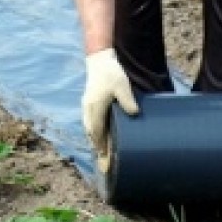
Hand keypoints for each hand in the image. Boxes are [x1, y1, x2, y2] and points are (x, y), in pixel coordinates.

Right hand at [82, 48, 138, 172]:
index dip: (101, 146)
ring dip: (95, 140)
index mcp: (96, 107)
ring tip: (102, 151)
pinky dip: (94, 132)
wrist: (99, 61)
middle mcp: (89, 109)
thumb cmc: (112, 74)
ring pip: (89, 128)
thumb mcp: (122, 86)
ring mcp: (87, 106)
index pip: (97, 132)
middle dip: (97, 147)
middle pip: (91, 133)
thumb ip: (127, 100)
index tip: (105, 157)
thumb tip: (134, 113)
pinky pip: (90, 122)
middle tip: (104, 160)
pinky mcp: (89, 103)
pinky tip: (100, 136)